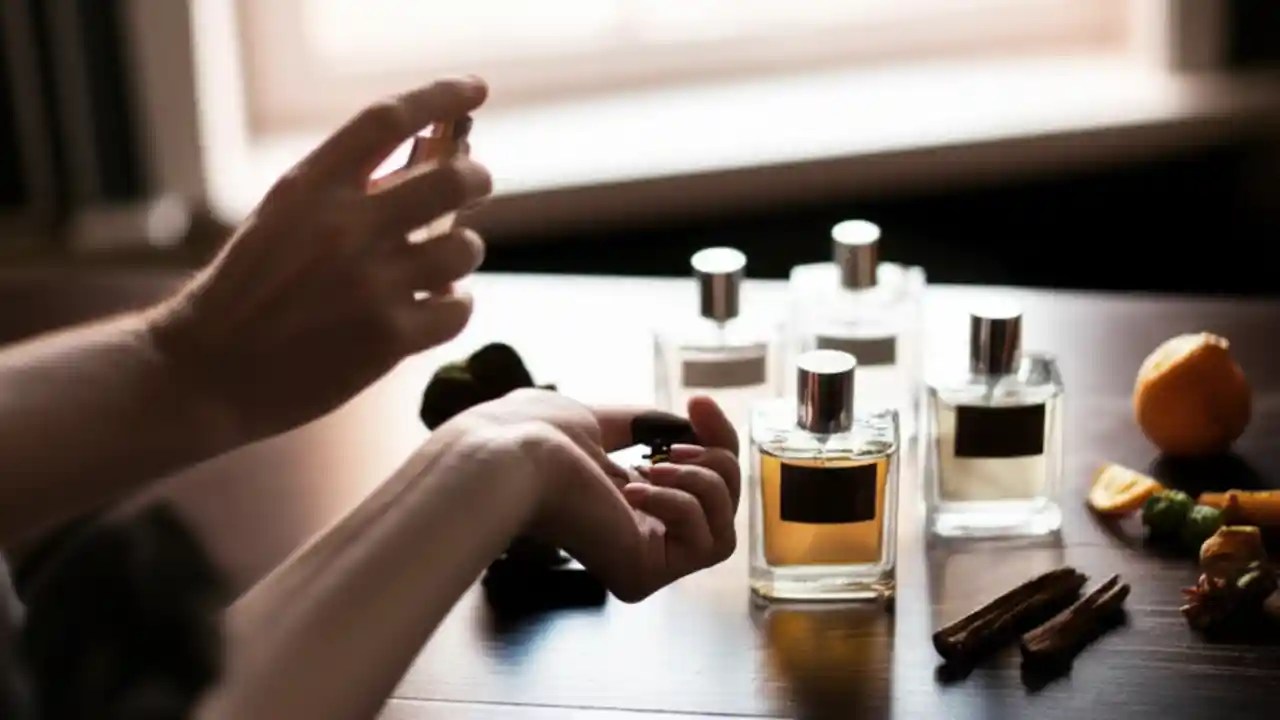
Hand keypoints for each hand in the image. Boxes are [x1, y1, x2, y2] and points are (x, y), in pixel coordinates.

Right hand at [149, 77, 492, 442]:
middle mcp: (344, 227)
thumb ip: (344, 189)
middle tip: (476, 185)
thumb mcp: (282, 217)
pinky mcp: (387, 338)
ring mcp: (369, 283)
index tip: (475, 89)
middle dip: (475, 179)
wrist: (206, 371)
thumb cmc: (249, 291)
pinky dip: (454, 306)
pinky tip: (435, 305)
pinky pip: (458, 308)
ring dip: (462, 250)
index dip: (440, 96)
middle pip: (450, 179)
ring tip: (443, 261)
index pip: (388, 119)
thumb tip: (431, 161)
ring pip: (463, 247)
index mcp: (311, 187)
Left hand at [453, 388, 740, 601]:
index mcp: (631, 504)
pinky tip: (633, 493)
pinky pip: (708, 542)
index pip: (705, 483)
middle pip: (726, 502)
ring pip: (725, 526)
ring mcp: (646, 560)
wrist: (510, 455)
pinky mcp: (647, 573)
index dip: (716, 439)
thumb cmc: (536, 435)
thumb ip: (644, 428)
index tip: (699, 402)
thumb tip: (683, 428)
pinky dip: (679, 503)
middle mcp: (642, 538)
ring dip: (699, 481)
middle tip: (674, 444)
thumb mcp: (602, 422)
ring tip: (651, 468)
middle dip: (717, 458)